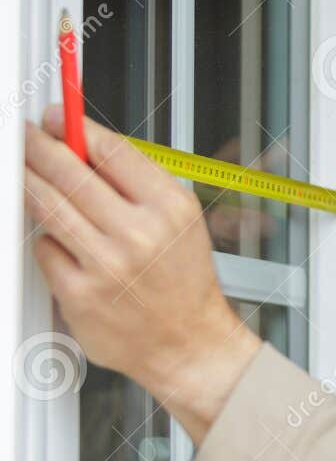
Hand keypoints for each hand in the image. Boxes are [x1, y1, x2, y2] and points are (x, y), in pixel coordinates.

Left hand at [23, 107, 259, 441]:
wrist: (188, 342)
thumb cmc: (183, 282)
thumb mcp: (181, 221)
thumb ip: (137, 184)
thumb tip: (87, 147)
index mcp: (169, 207)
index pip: (111, 151)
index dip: (74, 128)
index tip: (56, 118)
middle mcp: (139, 233)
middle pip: (70, 173)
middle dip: (38, 147)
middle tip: (25, 136)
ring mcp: (106, 264)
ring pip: (48, 206)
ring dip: (27, 182)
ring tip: (21, 172)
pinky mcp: (80, 293)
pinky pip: (46, 250)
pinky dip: (48, 241)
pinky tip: (61, 241)